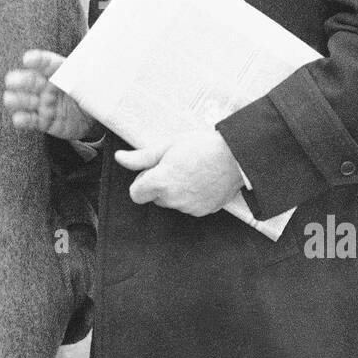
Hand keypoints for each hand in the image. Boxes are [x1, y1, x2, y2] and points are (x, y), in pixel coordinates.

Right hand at [3, 49, 95, 140]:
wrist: (94, 118)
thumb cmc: (92, 92)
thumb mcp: (96, 82)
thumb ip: (94, 74)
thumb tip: (107, 57)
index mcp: (59, 71)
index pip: (48, 62)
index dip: (38, 60)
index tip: (28, 59)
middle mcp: (47, 85)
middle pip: (30, 80)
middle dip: (20, 80)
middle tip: (11, 80)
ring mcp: (44, 103)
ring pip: (25, 100)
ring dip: (16, 99)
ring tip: (9, 99)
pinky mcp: (43, 121)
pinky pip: (30, 120)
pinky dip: (23, 120)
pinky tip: (19, 119)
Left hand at [117, 129, 243, 216]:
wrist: (236, 156)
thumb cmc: (202, 146)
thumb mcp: (168, 146)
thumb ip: (141, 157)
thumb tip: (120, 158)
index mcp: (161, 183)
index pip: (136, 194)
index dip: (142, 181)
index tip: (154, 170)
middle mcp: (173, 200)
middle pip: (155, 197)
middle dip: (160, 184)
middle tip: (177, 165)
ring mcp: (189, 208)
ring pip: (173, 201)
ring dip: (177, 190)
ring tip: (193, 170)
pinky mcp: (204, 212)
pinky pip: (190, 206)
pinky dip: (193, 196)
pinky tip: (203, 180)